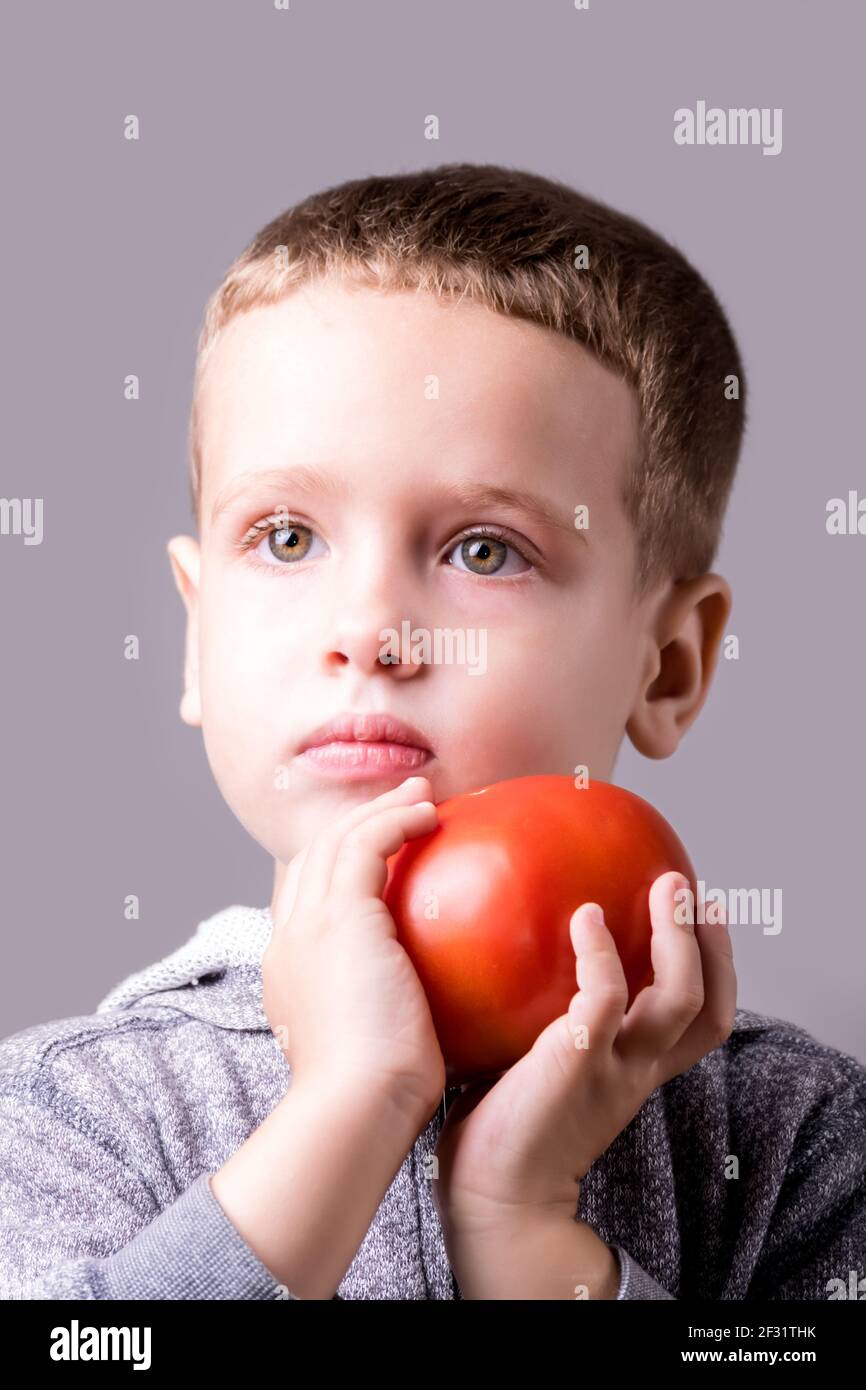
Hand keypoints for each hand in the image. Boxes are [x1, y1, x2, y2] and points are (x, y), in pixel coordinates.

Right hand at [262, 774, 446, 1119]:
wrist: (354, 1108)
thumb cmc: (377, 1098)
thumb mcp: (370, 1044)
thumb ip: (382, 1012)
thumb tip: (415, 1005)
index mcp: (289, 970)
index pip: (301, 896)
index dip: (333, 864)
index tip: (377, 851)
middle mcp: (289, 939)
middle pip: (312, 856)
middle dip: (356, 822)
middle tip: (403, 802)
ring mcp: (309, 925)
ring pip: (335, 840)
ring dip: (379, 809)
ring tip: (420, 795)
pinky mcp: (341, 917)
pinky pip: (367, 843)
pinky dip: (395, 820)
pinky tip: (430, 817)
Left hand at [432, 870, 736, 1244]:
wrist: (494, 1197)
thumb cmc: (505, 1131)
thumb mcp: (548, 1067)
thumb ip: (553, 1025)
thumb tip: (520, 961)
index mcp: (636, 1073)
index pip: (704, 1023)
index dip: (716, 969)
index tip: (702, 916)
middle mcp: (638, 1070)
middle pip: (708, 1007)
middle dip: (712, 945)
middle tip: (690, 887)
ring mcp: (614, 1067)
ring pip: (678, 997)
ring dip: (677, 936)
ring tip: (664, 888)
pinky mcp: (577, 1061)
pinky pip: (607, 997)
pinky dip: (601, 952)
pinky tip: (585, 918)